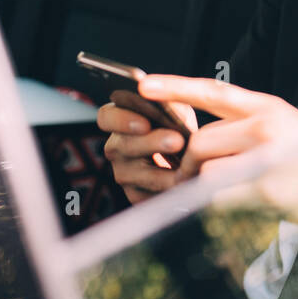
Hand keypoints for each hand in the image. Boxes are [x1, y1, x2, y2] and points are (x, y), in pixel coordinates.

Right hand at [98, 89, 198, 204]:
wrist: (190, 156)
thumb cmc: (179, 125)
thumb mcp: (178, 109)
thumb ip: (171, 104)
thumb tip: (172, 103)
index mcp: (120, 119)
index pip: (107, 117)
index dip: (121, 120)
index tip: (145, 124)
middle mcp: (116, 147)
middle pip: (122, 146)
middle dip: (151, 143)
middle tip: (177, 141)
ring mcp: (123, 172)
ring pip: (134, 175)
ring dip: (163, 172)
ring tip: (186, 168)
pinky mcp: (135, 194)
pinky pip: (147, 196)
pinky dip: (168, 190)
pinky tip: (185, 184)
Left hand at [137, 74, 297, 227]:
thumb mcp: (285, 126)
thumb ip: (245, 126)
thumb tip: (196, 143)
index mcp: (269, 108)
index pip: (214, 92)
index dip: (176, 87)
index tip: (144, 86)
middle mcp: (267, 128)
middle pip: (200, 141)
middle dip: (191, 162)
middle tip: (196, 175)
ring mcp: (266, 160)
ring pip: (204, 171)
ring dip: (202, 185)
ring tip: (226, 189)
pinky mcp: (265, 191)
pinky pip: (217, 198)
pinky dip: (213, 204)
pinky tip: (235, 203)